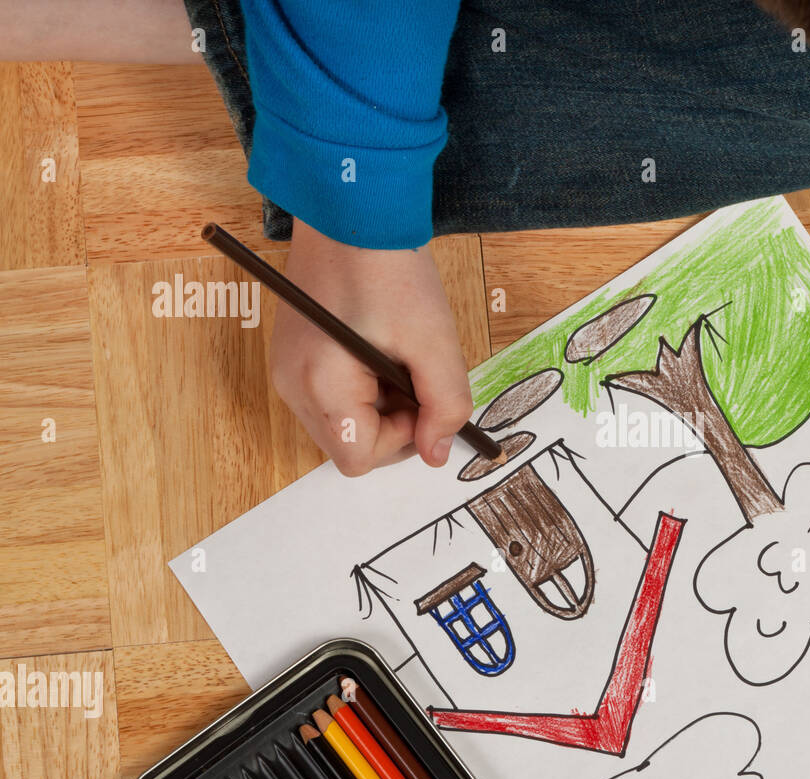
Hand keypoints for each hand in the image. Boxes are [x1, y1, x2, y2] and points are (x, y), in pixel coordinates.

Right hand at [270, 219, 472, 475]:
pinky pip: (330, 396)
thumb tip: (435, 454)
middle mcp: (292, 385)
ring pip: (340, 424)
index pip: (358, 459)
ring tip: (395, 356)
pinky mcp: (292, 355)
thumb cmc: (390, 269)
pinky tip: (376, 347)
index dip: (400, 440)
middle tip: (413, 376)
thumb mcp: (434, 343)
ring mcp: (287, 370)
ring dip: (377, 406)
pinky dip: (360, 387)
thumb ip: (444, 405)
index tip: (421, 397)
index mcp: (321, 386)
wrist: (350, 210)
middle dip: (389, 425)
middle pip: (347, 446)